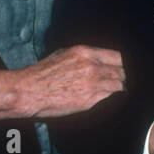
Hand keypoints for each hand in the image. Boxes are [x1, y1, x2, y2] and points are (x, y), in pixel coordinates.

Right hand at [0, 45, 124, 123]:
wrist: (28, 91)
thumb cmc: (43, 73)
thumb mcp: (64, 54)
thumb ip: (86, 56)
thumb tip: (101, 60)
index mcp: (86, 53)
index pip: (119, 56)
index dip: (124, 63)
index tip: (124, 67)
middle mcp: (92, 67)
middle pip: (122, 71)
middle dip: (123, 76)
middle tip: (122, 80)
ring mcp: (92, 84)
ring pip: (119, 85)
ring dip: (119, 87)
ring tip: (116, 88)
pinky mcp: (89, 100)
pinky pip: (108, 96)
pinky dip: (109, 96)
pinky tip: (106, 96)